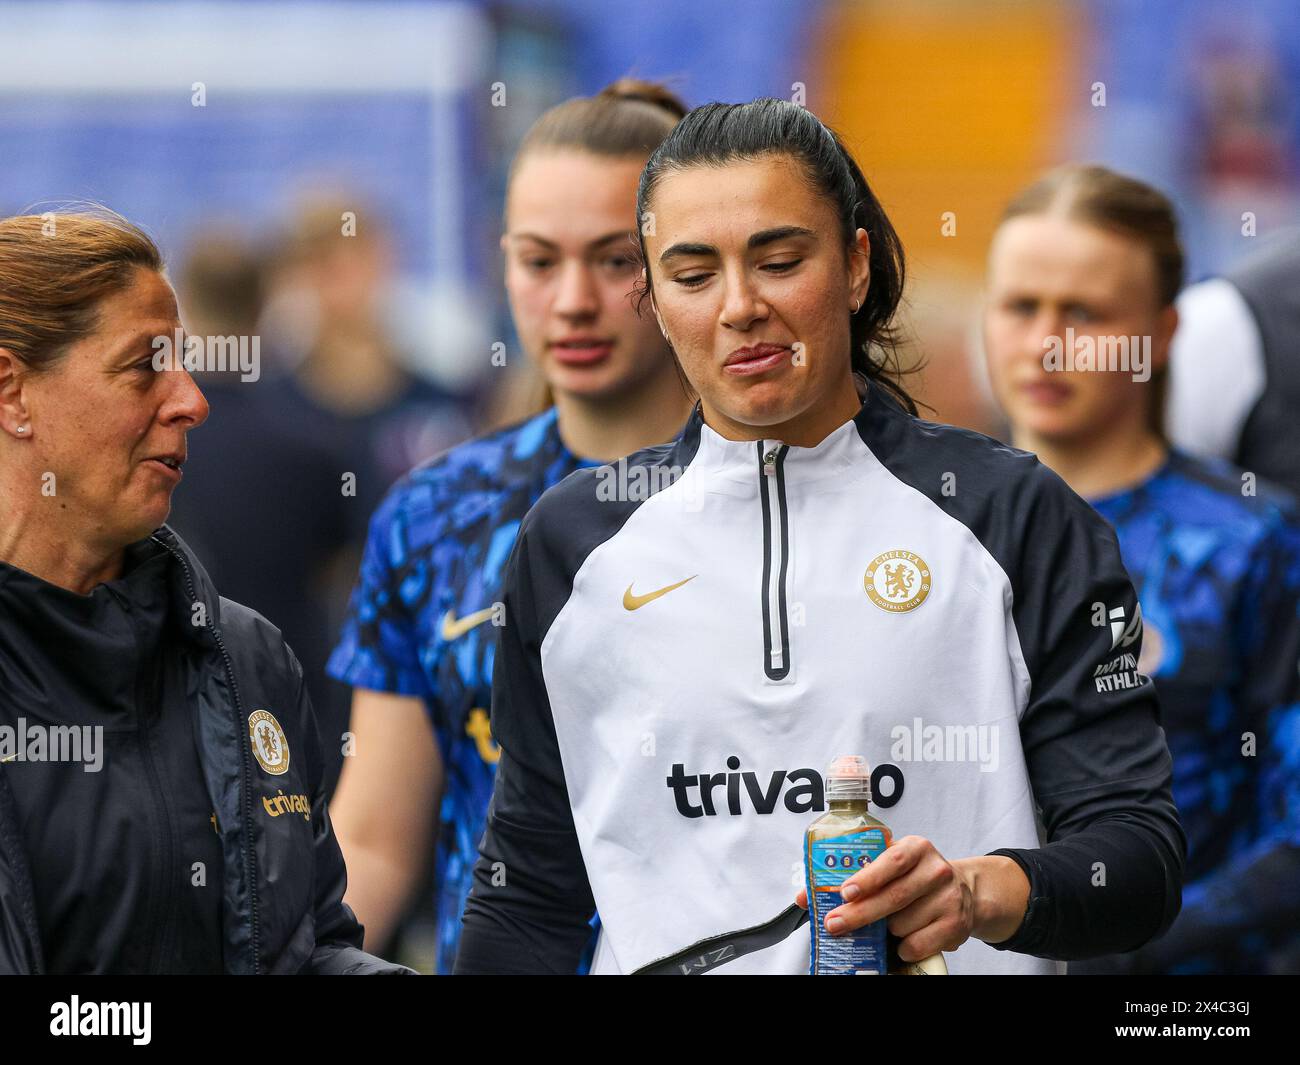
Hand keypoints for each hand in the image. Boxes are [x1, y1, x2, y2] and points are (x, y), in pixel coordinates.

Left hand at [794, 836, 1026, 962]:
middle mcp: (935, 870)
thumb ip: (852, 874)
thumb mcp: (889, 864)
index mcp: (916, 848)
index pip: (892, 860)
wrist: (963, 892)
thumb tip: (806, 896)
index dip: (868, 876)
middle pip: (893, 897)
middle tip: (834, 924)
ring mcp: (949, 898)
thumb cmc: (913, 877)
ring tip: (885, 925)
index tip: (845, 891)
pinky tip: (902, 940)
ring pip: (902, 924)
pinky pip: (918, 944)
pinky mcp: (956, 925)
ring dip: (885, 931)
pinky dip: (903, 947)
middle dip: (859, 914)